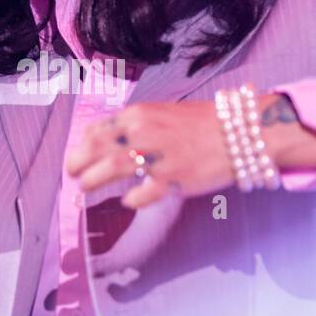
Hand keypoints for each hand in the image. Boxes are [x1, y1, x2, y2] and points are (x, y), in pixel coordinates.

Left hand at [65, 93, 315, 208]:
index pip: (96, 130)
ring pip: (110, 170)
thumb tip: (111, 143)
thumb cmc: (204, 123)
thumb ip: (137, 127)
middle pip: (96, 150)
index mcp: (139, 114)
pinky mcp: (172, 179)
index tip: (77, 158)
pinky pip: (140, 195)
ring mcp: (157, 156)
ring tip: (84, 191)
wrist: (243, 131)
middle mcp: (143, 132)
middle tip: (73, 177)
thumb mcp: (164, 115)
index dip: (81, 146)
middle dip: (78, 165)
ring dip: (92, 182)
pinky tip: (129, 201)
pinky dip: (132, 200)